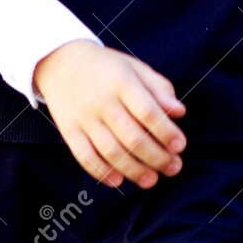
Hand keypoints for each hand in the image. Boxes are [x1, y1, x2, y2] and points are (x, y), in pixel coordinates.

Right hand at [33, 40, 185, 188]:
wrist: (61, 61)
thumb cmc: (107, 67)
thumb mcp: (135, 68)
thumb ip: (159, 88)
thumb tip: (180, 112)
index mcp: (122, 81)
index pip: (148, 112)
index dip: (166, 132)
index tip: (180, 146)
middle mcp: (102, 100)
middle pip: (132, 137)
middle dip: (156, 157)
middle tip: (173, 168)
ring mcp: (83, 117)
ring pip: (110, 151)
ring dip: (134, 170)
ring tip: (152, 180)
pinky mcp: (68, 130)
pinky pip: (84, 156)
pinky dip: (101, 172)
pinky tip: (118, 181)